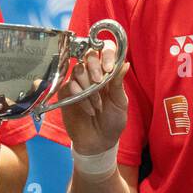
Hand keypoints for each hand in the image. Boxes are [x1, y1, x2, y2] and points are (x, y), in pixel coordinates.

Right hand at [55, 41, 129, 156]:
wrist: (98, 142)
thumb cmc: (112, 122)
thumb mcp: (120, 102)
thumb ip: (119, 83)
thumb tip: (125, 63)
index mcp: (108, 72)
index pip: (105, 50)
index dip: (106, 54)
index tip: (109, 68)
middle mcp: (92, 73)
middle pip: (88, 54)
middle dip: (94, 67)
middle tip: (100, 83)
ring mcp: (78, 82)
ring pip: (78, 69)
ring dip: (89, 87)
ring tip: (97, 105)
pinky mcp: (67, 93)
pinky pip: (70, 85)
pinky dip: (80, 97)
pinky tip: (88, 109)